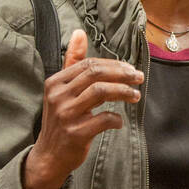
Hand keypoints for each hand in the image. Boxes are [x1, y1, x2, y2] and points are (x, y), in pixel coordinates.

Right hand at [23, 30, 141, 188]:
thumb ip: (72, 62)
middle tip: (139, 78)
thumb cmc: (62, 119)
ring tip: (135, 96)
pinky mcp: (75, 133)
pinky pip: (103, 119)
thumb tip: (79, 32)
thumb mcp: (62, 89)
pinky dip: (116, 118)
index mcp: (55, 82)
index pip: (89, 65)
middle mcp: (58, 96)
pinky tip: (119, 121)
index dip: (114, 65)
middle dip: (122, 74)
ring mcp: (65, 114)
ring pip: (101, 92)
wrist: (49, 155)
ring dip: (123, 92)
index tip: (131, 69)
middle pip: (96, 74)